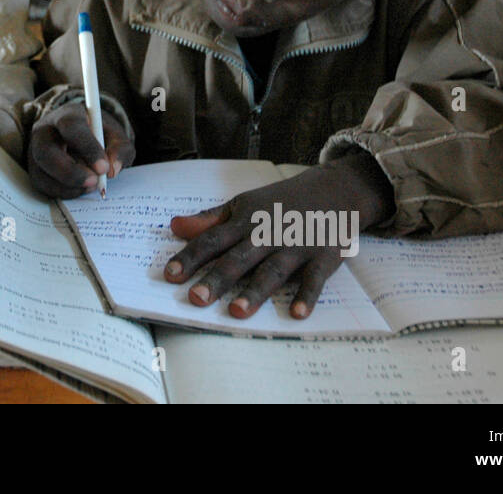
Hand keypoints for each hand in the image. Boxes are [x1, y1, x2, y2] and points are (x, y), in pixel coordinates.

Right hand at [27, 103, 133, 198]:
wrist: (82, 138)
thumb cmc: (99, 135)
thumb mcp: (116, 136)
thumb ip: (120, 149)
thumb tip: (112, 170)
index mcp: (67, 114)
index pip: (70, 127)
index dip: (86, 148)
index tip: (103, 167)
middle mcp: (45, 130)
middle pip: (46, 151)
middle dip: (71, 172)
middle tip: (94, 182)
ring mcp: (35, 150)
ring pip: (42, 171)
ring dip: (68, 185)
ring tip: (91, 185)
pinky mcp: (35, 169)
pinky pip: (43, 185)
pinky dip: (64, 192)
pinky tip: (80, 188)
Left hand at [163, 155, 393, 319]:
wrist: (333, 188)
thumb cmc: (279, 202)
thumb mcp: (243, 204)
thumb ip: (209, 219)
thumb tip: (173, 225)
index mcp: (245, 221)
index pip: (212, 239)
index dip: (191, 257)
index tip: (170, 275)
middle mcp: (268, 233)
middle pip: (239, 258)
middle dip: (217, 278)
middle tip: (196, 298)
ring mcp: (296, 245)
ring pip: (272, 270)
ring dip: (256, 291)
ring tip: (237, 312)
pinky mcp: (324, 255)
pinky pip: (315, 278)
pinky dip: (307, 295)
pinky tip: (296, 313)